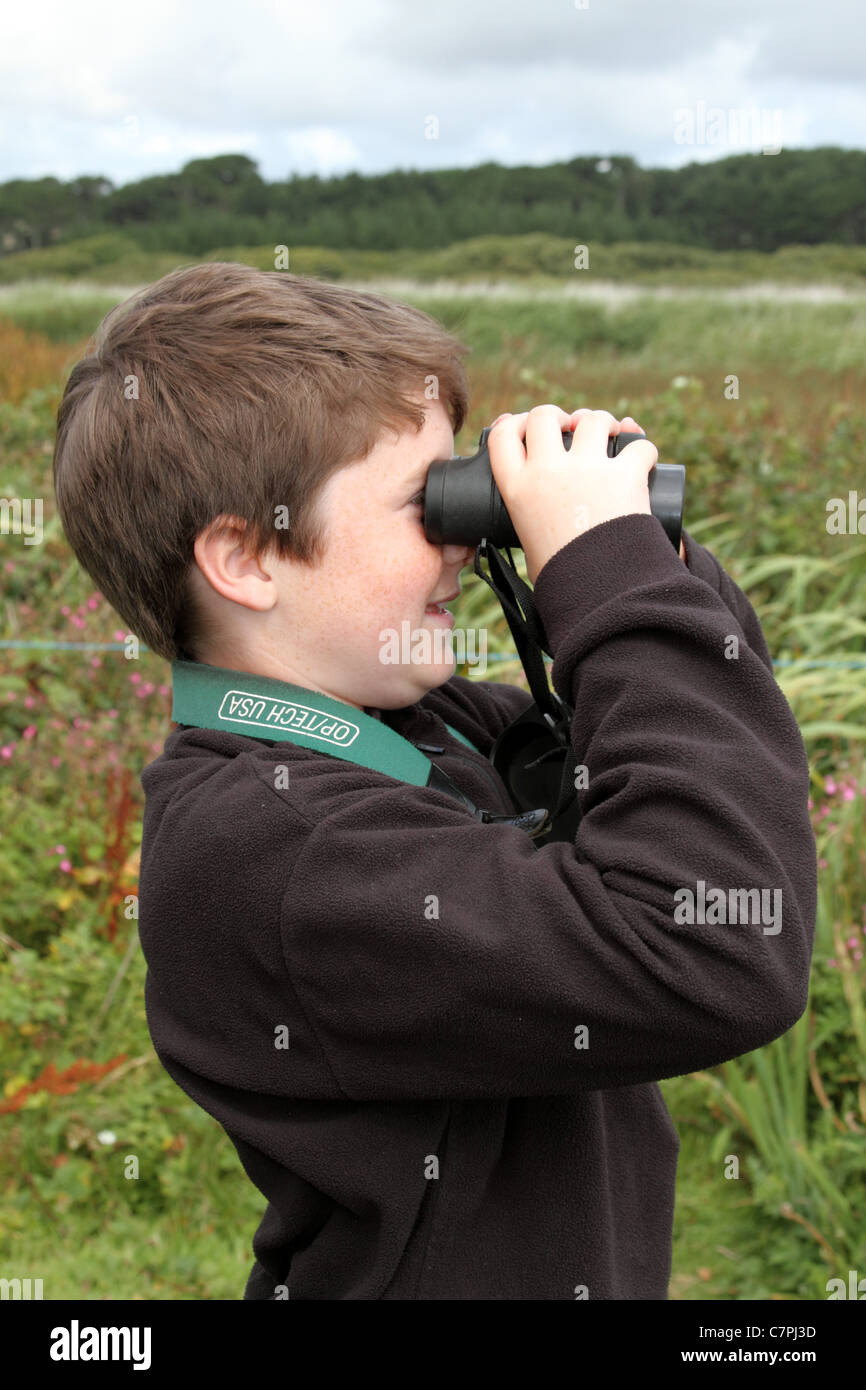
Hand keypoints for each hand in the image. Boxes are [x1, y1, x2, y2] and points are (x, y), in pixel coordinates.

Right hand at [487, 405, 658, 584]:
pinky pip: (639, 445)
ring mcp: (586, 468)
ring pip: (592, 420)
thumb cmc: (564, 578)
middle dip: (558, 416)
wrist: (601, 592)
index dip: (512, 422)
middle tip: (570, 429)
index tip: (526, 427)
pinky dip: (643, 450)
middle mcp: (547, 471)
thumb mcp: (529, 549)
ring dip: (602, 423)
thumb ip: (530, 527)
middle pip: (544, 415)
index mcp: (517, 489)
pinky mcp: (624, 473)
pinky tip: (642, 460)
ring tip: (609, 435)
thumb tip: (536, 529)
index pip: (501, 435)